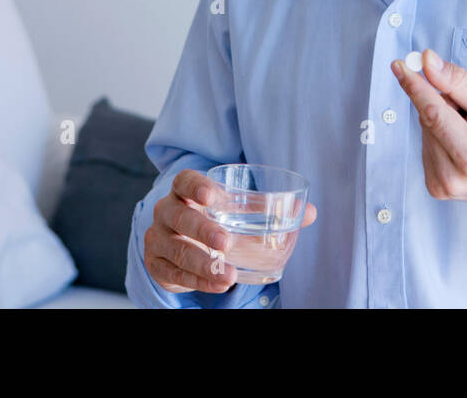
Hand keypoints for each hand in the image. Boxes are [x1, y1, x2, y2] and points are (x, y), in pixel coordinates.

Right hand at [144, 168, 317, 294]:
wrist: (181, 245)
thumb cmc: (213, 221)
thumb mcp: (236, 213)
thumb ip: (269, 211)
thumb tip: (309, 213)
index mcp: (185, 191)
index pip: (183, 181)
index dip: (195, 186)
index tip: (210, 196)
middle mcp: (166, 211)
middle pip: (178, 216)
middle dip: (202, 229)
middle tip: (226, 242)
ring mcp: (158, 239)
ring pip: (177, 250)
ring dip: (204, 264)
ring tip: (228, 275)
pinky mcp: (157, 264)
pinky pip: (175, 274)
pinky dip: (198, 281)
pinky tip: (219, 284)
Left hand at [392, 48, 466, 206]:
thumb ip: (458, 83)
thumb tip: (426, 63)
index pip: (432, 113)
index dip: (415, 86)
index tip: (400, 65)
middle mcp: (451, 177)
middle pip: (427, 119)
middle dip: (444, 104)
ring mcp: (442, 186)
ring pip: (425, 131)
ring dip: (443, 121)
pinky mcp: (436, 187)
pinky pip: (428, 145)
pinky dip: (441, 135)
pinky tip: (465, 144)